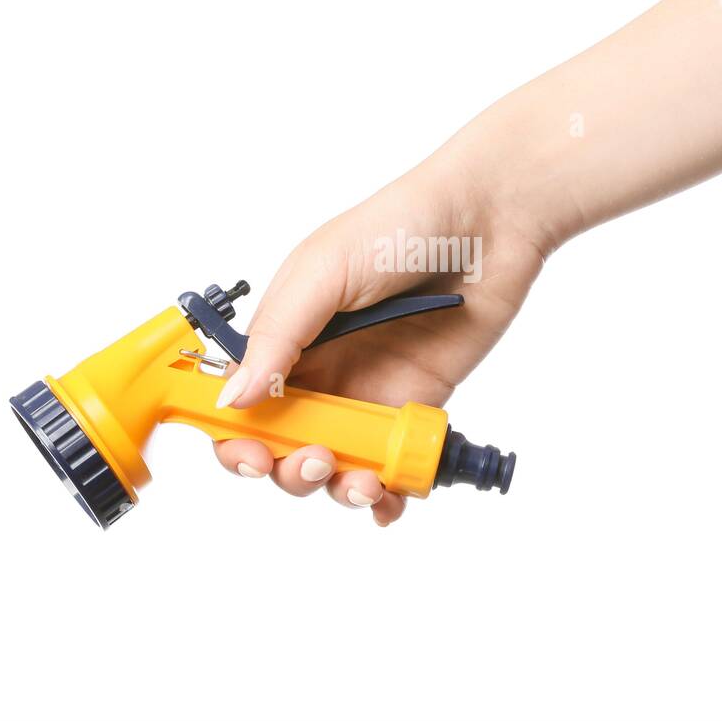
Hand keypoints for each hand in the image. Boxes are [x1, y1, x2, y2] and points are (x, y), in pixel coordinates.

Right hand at [209, 154, 545, 524]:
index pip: (239, 398)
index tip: (249, 456)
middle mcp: (320, 367)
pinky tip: (388, 501)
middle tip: (314, 460)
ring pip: (333, 463)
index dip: (234, 436)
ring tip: (362, 481)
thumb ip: (278, 337)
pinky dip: (385, 497)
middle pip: (281, 443)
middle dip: (286, 468)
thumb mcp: (325, 271)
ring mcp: (367, 391)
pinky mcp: (414, 408)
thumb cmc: (402, 224)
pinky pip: (390, 466)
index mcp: (285, 332)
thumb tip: (232, 398)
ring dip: (337, 487)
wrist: (489, 221)